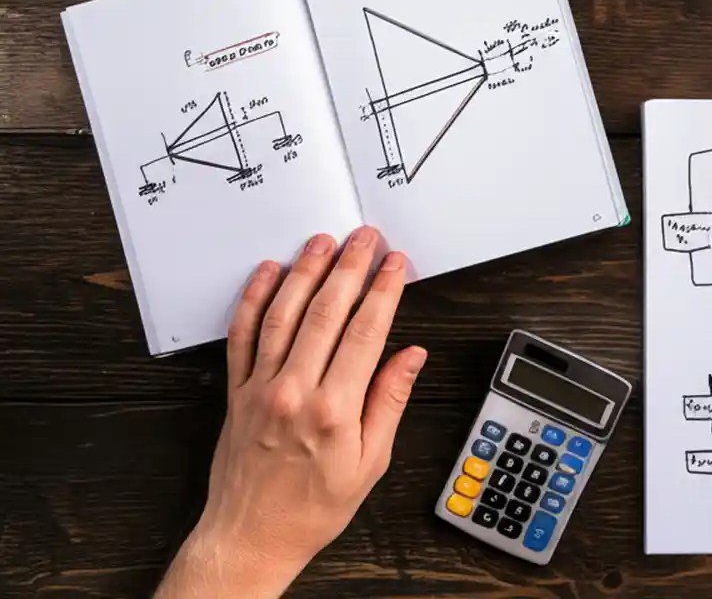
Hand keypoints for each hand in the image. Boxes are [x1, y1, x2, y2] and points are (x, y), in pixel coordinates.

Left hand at [156, 227, 425, 597]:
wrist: (252, 536)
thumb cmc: (313, 507)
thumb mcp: (371, 463)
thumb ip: (389, 402)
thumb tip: (411, 357)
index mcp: (335, 410)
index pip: (366, 333)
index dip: (384, 291)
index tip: (395, 265)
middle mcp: (295, 392)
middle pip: (326, 313)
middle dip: (349, 268)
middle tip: (364, 237)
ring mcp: (261, 388)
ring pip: (283, 314)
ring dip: (304, 271)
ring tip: (322, 242)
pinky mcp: (236, 391)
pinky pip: (243, 335)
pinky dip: (253, 299)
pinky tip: (267, 272)